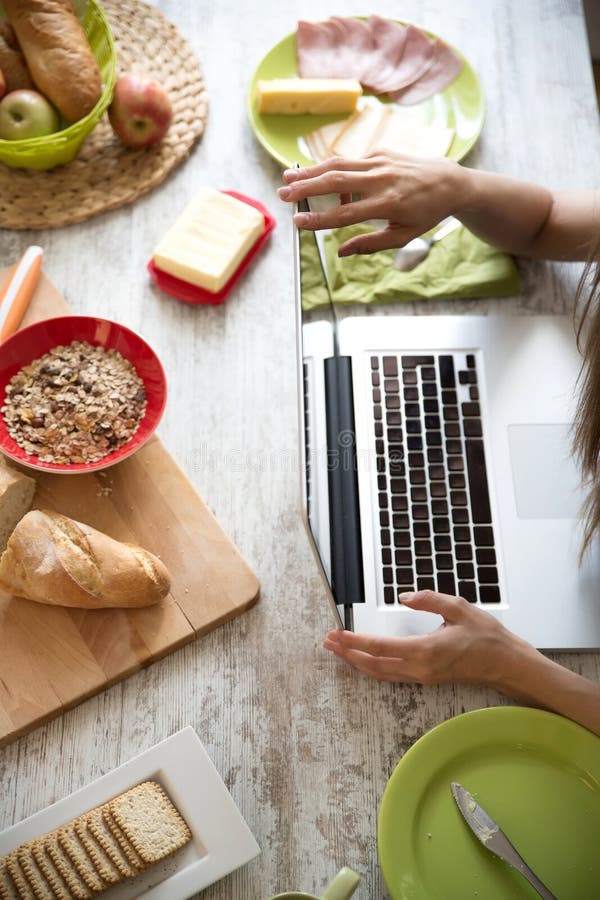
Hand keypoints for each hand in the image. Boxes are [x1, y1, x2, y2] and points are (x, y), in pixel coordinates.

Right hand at [277, 151, 463, 254]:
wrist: (449, 181)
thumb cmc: (425, 214)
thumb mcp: (403, 237)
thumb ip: (370, 245)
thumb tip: (341, 252)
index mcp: (389, 205)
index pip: (347, 213)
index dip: (320, 219)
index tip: (299, 222)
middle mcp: (383, 180)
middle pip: (337, 182)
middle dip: (306, 187)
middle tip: (282, 194)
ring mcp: (380, 162)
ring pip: (338, 164)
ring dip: (311, 171)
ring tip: (288, 178)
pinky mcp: (379, 153)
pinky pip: (349, 162)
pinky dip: (330, 170)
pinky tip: (316, 179)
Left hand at [323, 590, 526, 686]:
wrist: (506, 665)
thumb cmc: (486, 637)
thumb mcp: (459, 608)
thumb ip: (429, 600)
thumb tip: (404, 596)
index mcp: (425, 650)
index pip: (380, 647)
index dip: (355, 641)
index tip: (337, 634)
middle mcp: (420, 668)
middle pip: (373, 664)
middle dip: (347, 653)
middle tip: (327, 642)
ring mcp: (422, 676)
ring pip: (380, 673)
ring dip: (357, 662)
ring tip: (338, 651)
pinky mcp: (426, 678)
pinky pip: (391, 675)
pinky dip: (372, 667)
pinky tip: (363, 660)